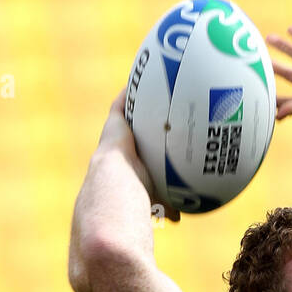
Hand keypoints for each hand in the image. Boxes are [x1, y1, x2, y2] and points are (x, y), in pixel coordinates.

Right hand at [99, 88, 180, 221]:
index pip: (136, 154)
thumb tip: (177, 218)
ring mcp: (115, 135)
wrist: (116, 188)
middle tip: (152, 109)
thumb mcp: (155, 202)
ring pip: (126, 114)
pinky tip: (145, 72)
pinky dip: (131, 89)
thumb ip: (167, 206)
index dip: (142, 146)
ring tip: (148, 84)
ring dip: (135, 100)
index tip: (152, 138)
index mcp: (128, 168)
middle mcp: (120, 150)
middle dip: (139, 121)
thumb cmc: (136, 201)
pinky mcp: (114, 123)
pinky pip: (122, 102)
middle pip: (131, 131)